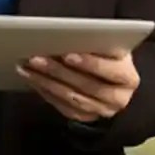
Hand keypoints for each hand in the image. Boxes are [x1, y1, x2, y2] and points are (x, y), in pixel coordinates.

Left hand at [17, 50, 138, 122]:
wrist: (109, 76)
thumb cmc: (104, 53)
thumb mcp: (105, 45)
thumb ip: (93, 42)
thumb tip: (63, 36)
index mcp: (128, 77)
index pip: (112, 71)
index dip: (90, 64)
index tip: (68, 55)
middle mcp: (119, 98)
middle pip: (87, 86)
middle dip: (58, 71)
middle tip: (35, 58)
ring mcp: (103, 110)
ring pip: (73, 99)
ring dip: (46, 83)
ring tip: (26, 68)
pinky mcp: (87, 117)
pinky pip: (64, 108)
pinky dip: (46, 93)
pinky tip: (32, 80)